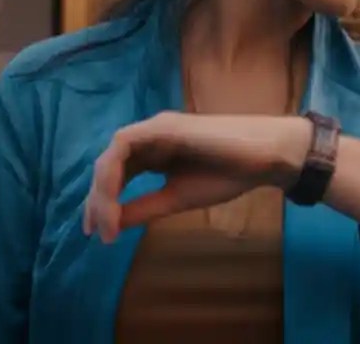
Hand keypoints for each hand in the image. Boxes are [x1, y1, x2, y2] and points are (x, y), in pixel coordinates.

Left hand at [82, 111, 311, 242]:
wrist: (263, 157)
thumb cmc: (229, 175)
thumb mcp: (178, 198)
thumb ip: (146, 208)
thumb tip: (112, 226)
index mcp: (155, 153)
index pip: (118, 174)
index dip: (102, 201)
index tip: (98, 233)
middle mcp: (150, 137)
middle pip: (109, 165)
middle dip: (97, 199)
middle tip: (96, 231)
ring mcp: (155, 129)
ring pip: (112, 155)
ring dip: (102, 189)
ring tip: (105, 221)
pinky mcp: (162, 126)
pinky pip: (123, 145)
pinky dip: (113, 173)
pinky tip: (113, 199)